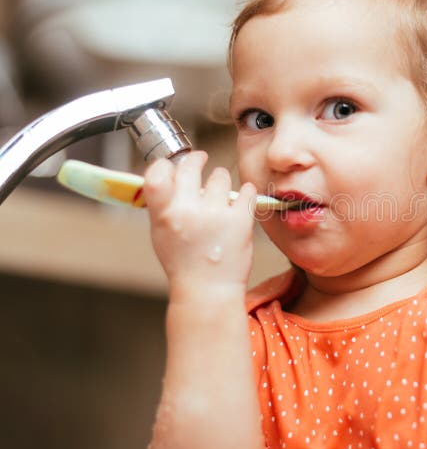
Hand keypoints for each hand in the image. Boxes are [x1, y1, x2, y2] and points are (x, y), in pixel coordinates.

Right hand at [143, 151, 256, 302]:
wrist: (208, 289)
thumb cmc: (184, 263)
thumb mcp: (160, 234)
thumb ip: (163, 205)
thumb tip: (169, 176)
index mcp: (164, 215)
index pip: (157, 173)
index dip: (165, 164)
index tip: (173, 163)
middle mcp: (188, 211)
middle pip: (191, 165)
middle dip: (197, 159)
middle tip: (201, 159)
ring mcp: (215, 213)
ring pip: (220, 175)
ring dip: (221, 180)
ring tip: (220, 195)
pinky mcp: (240, 219)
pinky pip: (247, 191)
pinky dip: (246, 193)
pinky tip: (241, 201)